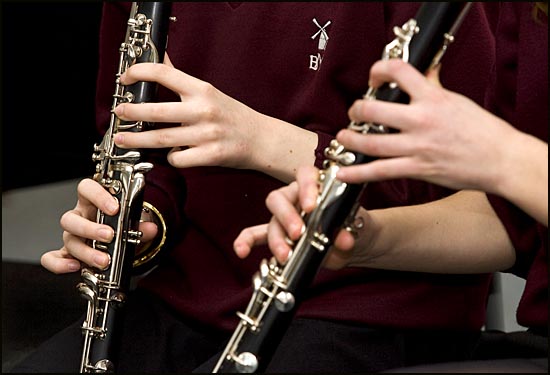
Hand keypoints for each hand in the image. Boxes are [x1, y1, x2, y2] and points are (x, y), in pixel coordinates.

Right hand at [40, 178, 157, 273]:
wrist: (117, 242)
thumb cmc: (119, 225)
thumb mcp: (132, 223)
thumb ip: (141, 226)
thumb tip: (151, 228)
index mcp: (92, 201)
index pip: (86, 188)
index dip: (98, 196)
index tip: (114, 208)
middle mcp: (78, 216)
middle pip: (71, 218)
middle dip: (90, 228)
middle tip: (109, 236)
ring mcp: (72, 235)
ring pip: (68, 239)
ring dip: (85, 251)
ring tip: (103, 260)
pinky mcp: (66, 253)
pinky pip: (52, 258)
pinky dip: (59, 264)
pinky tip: (75, 267)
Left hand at [112, 55, 316, 182]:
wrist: (262, 139)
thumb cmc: (233, 115)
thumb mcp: (209, 92)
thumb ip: (182, 79)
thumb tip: (161, 59)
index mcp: (202, 90)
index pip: (164, 73)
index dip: (140, 72)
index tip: (126, 78)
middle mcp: (203, 110)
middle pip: (156, 111)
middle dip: (131, 112)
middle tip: (119, 113)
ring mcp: (207, 134)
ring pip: (162, 139)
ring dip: (137, 141)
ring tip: (122, 140)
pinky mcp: (210, 156)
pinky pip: (178, 159)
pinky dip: (172, 158)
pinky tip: (174, 154)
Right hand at [233, 165, 358, 269]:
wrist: (356, 244)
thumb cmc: (356, 224)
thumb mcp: (359, 224)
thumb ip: (351, 228)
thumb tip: (343, 238)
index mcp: (316, 185)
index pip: (305, 175)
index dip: (305, 187)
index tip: (311, 206)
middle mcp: (296, 198)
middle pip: (279, 199)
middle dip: (286, 216)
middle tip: (298, 233)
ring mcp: (285, 218)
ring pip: (271, 222)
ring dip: (276, 239)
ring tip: (285, 255)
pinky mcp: (281, 237)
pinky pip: (257, 235)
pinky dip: (246, 241)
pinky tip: (241, 251)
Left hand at [336, 58, 516, 193]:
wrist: (500, 159)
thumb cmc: (481, 129)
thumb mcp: (456, 100)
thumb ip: (433, 86)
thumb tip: (422, 71)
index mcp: (433, 97)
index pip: (398, 72)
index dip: (378, 70)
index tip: (374, 78)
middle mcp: (421, 119)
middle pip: (373, 110)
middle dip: (356, 110)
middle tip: (354, 113)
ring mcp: (417, 146)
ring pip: (371, 143)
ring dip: (350, 140)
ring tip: (342, 137)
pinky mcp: (417, 168)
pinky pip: (380, 171)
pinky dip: (358, 173)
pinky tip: (343, 172)